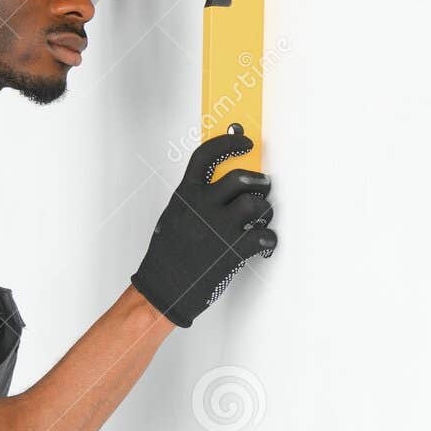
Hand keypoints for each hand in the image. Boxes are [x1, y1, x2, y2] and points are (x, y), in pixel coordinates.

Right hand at [131, 128, 275, 326]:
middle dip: (259, 180)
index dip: (229, 142)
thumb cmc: (166, 257)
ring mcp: (217, 229)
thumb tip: (221, 185)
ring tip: (261, 220)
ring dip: (266, 211)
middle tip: (264, 185)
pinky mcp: (231, 252)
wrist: (162, 289)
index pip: (206, 156)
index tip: (244, 141)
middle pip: (240, 178)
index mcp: (185, 196)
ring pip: (256, 205)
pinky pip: (263, 237)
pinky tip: (263, 244)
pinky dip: (269, 240)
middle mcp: (202, 208)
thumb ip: (195, 198)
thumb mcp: (174, 216)